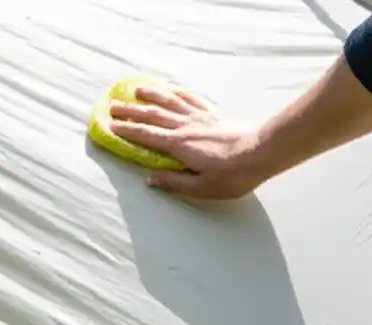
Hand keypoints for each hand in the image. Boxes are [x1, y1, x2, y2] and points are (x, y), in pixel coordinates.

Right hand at [108, 86, 270, 199]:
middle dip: (131, 111)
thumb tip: (150, 179)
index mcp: (178, 146)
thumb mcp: (201, 188)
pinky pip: (192, 99)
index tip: (109, 126)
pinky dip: (179, 93)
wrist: (262, 153)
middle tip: (112, 105)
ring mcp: (200, 117)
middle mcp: (185, 127)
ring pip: (170, 102)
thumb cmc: (233, 175)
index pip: (146, 136)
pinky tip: (172, 90)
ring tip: (136, 89)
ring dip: (151, 95)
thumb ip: (173, 183)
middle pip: (152, 115)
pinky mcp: (213, 114)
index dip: (126, 130)